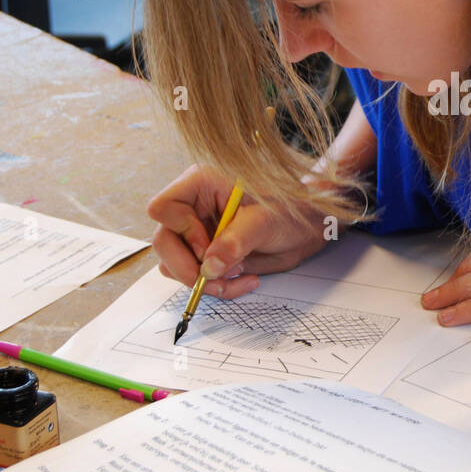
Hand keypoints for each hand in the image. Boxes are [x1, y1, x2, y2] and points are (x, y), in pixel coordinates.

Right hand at [146, 164, 329, 297]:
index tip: (209, 248)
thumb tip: (209, 267)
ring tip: (237, 279)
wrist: (306, 226)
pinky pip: (194, 277)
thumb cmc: (289, 209)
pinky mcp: (206, 255)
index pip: (163, 208)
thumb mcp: (266, 221)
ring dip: (202, 282)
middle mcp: (192, 208)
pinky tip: (242, 280)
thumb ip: (236, 241)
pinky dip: (215, 286)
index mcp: (201, 185)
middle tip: (217, 279)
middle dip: (188, 268)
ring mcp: (196, 233)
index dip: (181, 231)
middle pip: (163, 241)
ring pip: (173, 264)